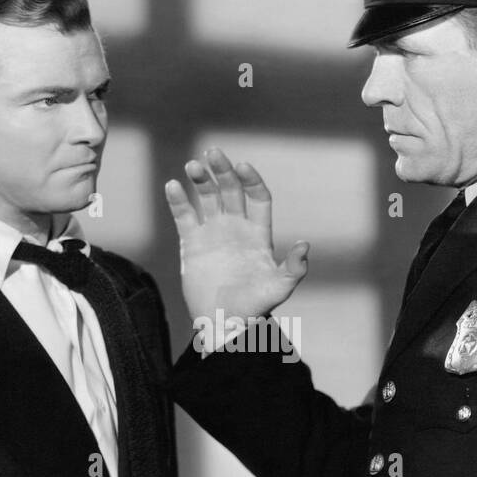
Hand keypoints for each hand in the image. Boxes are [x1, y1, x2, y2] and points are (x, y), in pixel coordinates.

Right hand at [164, 148, 309, 326]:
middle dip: (222, 171)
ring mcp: (213, 233)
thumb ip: (293, 268)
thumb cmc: (255, 307)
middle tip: (212, 154)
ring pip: (207, 197)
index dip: (251, 180)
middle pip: (230, 190)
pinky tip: (172, 185)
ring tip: (192, 165)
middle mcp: (236, 227)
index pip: (257, 197)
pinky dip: (178, 200)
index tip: (242, 167)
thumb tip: (304, 245)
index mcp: (258, 233)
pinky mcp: (192, 242)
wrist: (224, 322)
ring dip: (200, 179)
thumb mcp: (279, 288)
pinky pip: (184, 215)